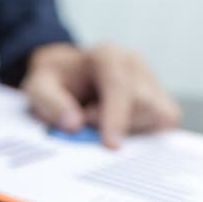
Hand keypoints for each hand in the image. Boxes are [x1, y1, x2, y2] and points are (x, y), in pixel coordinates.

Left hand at [21, 43, 180, 147]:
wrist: (67, 74)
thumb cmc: (55, 81)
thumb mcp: (38, 88)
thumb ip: (51, 103)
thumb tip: (74, 124)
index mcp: (106, 56)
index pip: (120, 86)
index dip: (117, 117)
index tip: (111, 145)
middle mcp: (134, 65)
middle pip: (144, 103)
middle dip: (115, 123)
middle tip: (88, 119)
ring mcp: (151, 81)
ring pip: (159, 115)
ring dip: (130, 129)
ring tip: (102, 120)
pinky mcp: (159, 100)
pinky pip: (164, 123)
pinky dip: (142, 132)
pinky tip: (119, 126)